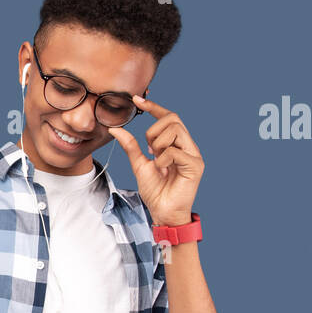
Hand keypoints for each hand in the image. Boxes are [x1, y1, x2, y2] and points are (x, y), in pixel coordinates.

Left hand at [107, 94, 203, 226]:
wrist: (163, 213)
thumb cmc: (156, 191)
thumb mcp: (139, 165)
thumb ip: (131, 147)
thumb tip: (116, 129)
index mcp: (176, 144)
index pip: (168, 117)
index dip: (154, 107)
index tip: (136, 99)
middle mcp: (188, 146)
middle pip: (173, 118)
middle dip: (154, 130)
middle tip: (149, 150)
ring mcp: (193, 155)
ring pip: (175, 130)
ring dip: (158, 143)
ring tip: (157, 160)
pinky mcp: (195, 165)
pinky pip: (175, 151)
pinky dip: (163, 159)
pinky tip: (162, 169)